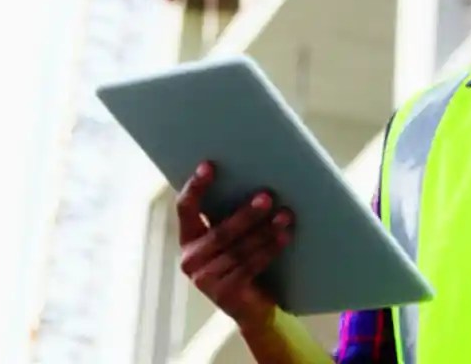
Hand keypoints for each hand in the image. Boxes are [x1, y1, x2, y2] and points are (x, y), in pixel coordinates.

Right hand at [176, 161, 293, 330]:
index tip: (209, 165)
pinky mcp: (224, 294)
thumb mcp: (232, 238)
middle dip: (246, 213)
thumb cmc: (242, 260)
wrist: (252, 306)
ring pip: (239, 249)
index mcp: (188, 238)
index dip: (196, 187)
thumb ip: (231, 215)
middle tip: (267, 196)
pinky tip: (284, 236)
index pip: (185, 209)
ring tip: (285, 215)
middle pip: (220, 232)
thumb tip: (258, 180)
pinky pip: (250, 266)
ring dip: (265, 230)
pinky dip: (270, 249)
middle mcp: (190, 259)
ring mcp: (205, 279)